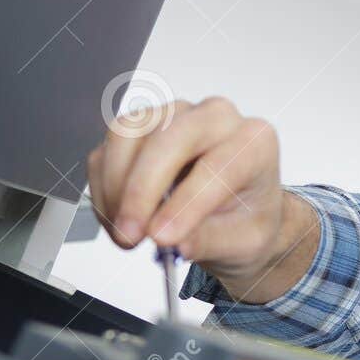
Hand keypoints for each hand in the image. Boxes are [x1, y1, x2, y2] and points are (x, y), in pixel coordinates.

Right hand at [85, 97, 317, 302]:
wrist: (236, 212)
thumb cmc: (246, 218)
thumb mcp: (244, 242)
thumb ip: (212, 241)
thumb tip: (178, 243)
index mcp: (254, 142)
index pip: (217, 166)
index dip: (186, 204)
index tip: (162, 237)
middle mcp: (215, 118)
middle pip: (168, 139)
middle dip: (141, 191)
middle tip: (130, 236)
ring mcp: (173, 116)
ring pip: (127, 136)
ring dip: (117, 189)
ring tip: (125, 234)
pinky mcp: (140, 127)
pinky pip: (107, 150)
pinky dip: (105, 189)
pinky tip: (118, 219)